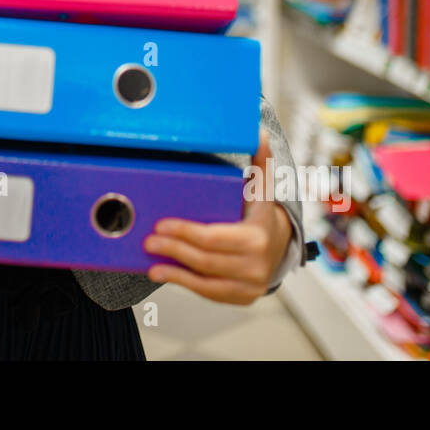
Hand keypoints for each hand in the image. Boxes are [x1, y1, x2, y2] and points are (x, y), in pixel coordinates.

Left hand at [142, 130, 293, 304]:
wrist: (281, 247)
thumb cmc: (260, 214)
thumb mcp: (261, 189)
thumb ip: (260, 162)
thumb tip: (259, 131)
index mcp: (259, 233)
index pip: (215, 236)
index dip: (186, 232)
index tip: (162, 224)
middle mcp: (257, 263)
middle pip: (205, 258)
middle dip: (174, 248)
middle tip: (149, 239)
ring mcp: (250, 284)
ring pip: (204, 279)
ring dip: (174, 269)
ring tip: (151, 258)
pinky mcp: (241, 297)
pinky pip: (207, 292)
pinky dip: (183, 283)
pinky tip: (163, 273)